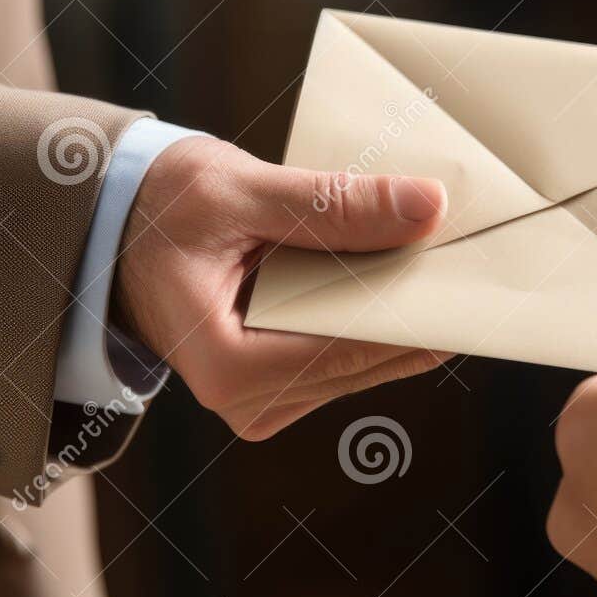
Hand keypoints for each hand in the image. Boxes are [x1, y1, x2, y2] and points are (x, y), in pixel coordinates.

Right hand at [114, 137, 450, 439]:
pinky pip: (350, 353)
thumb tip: (426, 209)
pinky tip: (409, 272)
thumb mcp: (239, 192)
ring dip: (406, 311)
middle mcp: (251, 405)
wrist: (113, 228)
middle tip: (483, 255)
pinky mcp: (283, 387)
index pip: (352, 346)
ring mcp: (268, 403)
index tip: (474, 273)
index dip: (417, 309)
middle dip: (422, 308)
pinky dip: (378, 313)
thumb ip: (333, 204)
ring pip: (368, 360)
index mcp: (229, 368)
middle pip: (368, 358)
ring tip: (450, 257)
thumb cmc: (157, 208)